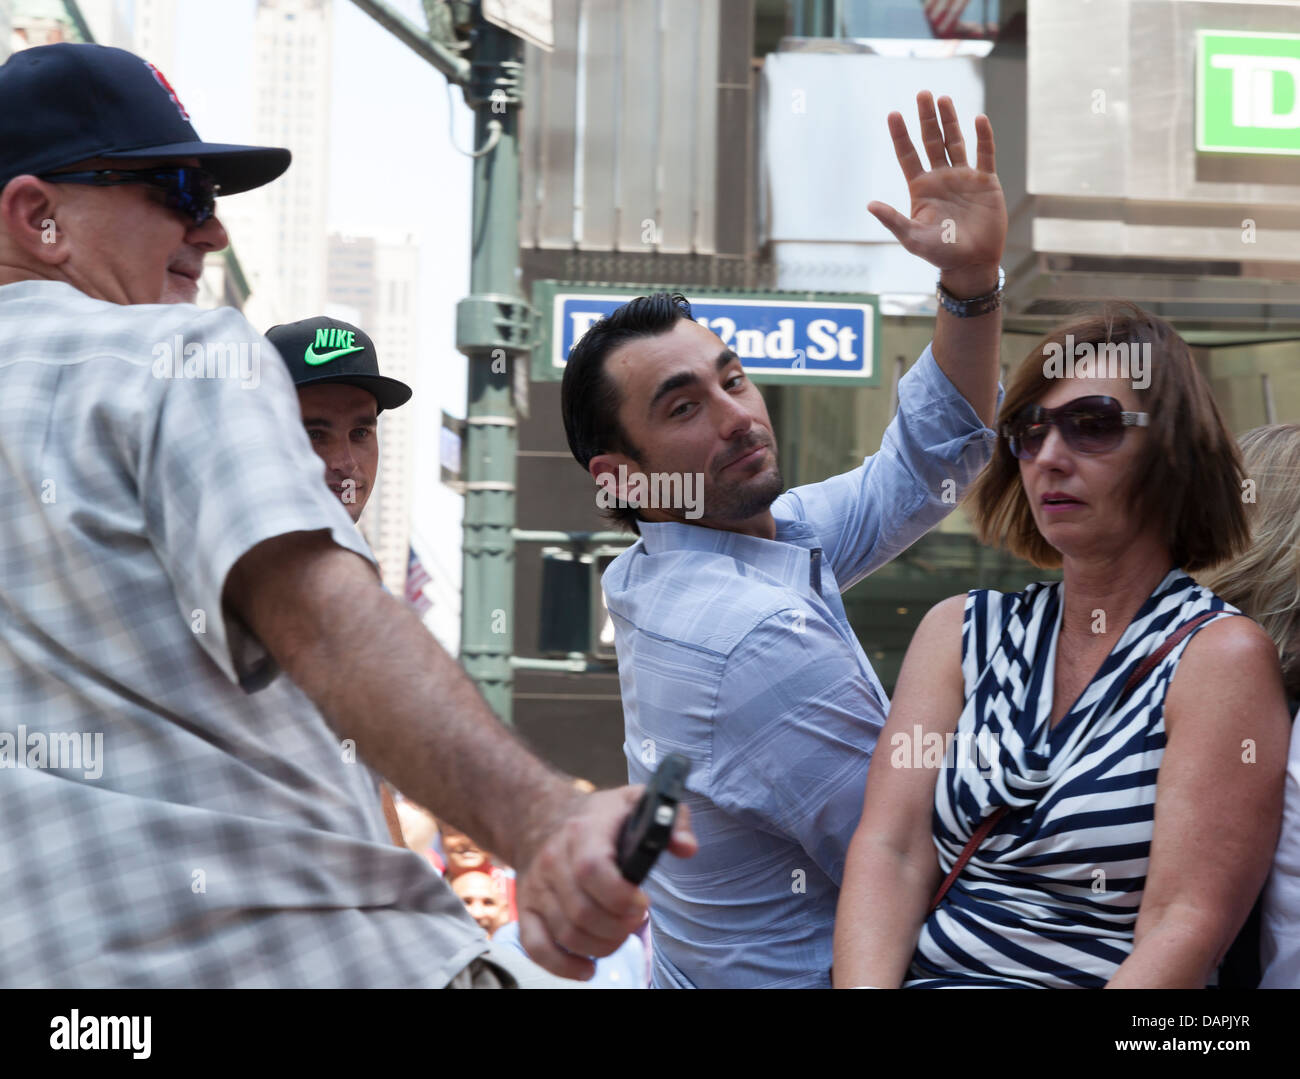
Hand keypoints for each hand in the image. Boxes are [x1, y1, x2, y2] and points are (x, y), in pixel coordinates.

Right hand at [515, 786, 696, 979]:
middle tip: (635, 918)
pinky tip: (588, 968)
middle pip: (583, 912)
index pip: (593, 869)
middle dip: (619, 927)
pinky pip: (537, 948)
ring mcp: (536, 887)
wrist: (541, 817)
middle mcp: (553, 860)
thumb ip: (672, 819)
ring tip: (619, 934)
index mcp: (583, 832)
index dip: (621, 896)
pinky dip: (563, 967)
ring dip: (602, 947)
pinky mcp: (526, 909)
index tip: (642, 901)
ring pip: (567, 934)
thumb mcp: (637, 802)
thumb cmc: (599, 817)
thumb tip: (686, 848)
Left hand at [869, 91, 1006, 294]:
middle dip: (926, 118)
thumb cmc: (940, 253)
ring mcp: (964, 177)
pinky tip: (979, 119)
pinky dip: (983, 137)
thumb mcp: (912, 238)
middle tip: (922, 93)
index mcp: (921, 188)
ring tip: (943, 99)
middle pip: (931, 141)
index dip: (900, 135)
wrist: (972, 263)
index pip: (907, 155)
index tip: (893, 114)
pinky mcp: (986, 182)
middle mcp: (940, 177)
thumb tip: (870, 205)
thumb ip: (893, 220)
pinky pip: (985, 154)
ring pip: (955, 142)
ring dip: (950, 120)